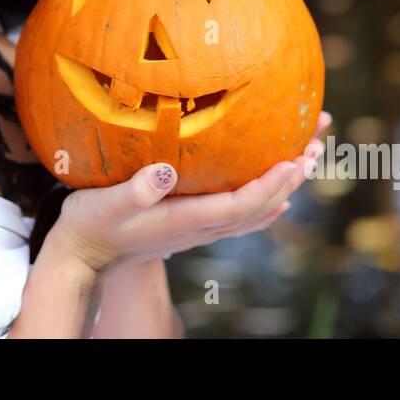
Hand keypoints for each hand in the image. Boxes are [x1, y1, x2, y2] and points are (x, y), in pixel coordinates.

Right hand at [50, 112, 331, 271]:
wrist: (83, 255)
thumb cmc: (91, 224)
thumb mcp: (106, 203)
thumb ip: (136, 190)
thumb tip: (164, 172)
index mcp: (184, 219)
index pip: (239, 205)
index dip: (268, 185)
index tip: (293, 161)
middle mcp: (199, 228)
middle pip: (258, 207)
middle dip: (290, 178)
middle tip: (316, 145)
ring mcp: (199, 230)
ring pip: (254, 212)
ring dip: (285, 187)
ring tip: (309, 157)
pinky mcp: (193, 227)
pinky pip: (240, 219)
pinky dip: (265, 206)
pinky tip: (280, 199)